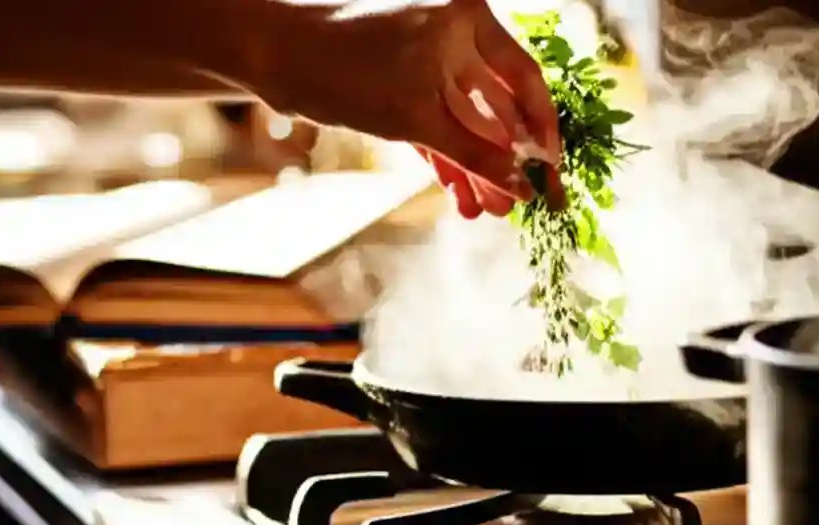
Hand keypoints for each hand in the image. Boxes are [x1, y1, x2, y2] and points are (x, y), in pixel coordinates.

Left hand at [242, 0, 564, 217]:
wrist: (269, 53)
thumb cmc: (341, 69)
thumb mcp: (414, 118)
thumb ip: (474, 153)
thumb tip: (521, 188)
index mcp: (467, 15)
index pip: (524, 80)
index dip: (541, 133)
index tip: (548, 176)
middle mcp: (455, 27)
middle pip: (496, 103)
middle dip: (503, 159)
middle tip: (516, 206)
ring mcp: (428, 51)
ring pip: (465, 117)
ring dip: (474, 165)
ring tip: (486, 211)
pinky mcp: (404, 76)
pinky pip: (438, 117)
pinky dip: (446, 153)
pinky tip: (459, 194)